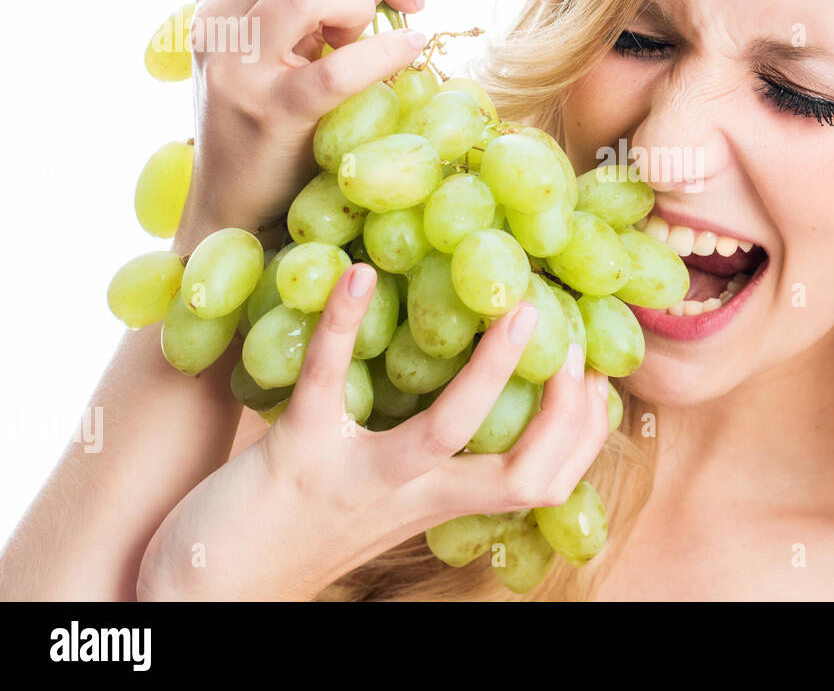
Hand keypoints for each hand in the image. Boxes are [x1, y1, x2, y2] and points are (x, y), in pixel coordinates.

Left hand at [136, 263, 610, 600]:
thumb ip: (424, 468)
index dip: (582, 436)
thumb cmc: (296, 535)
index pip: (541, 486)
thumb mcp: (378, 508)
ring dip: (491, 369)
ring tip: (518, 309)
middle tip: (577, 347)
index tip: (595, 378)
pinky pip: (325, 382)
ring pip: (444, 432)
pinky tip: (361, 274)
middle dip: (566, 414)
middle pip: (521, 475)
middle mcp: (409, 500)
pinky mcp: (294, 453)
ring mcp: (355, 478)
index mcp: (435, 506)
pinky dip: (343, 325)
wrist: (206, 592)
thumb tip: (464, 404)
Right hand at [176, 0, 426, 249]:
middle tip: (410, 4)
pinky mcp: (265, 112)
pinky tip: (408, 53)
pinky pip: (334, 68)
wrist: (240, 203)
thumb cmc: (281, 114)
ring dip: (366, 7)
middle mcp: (217, 14)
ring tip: (376, 40)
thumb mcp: (307, 33)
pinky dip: (383, 54)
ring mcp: (234, 64)